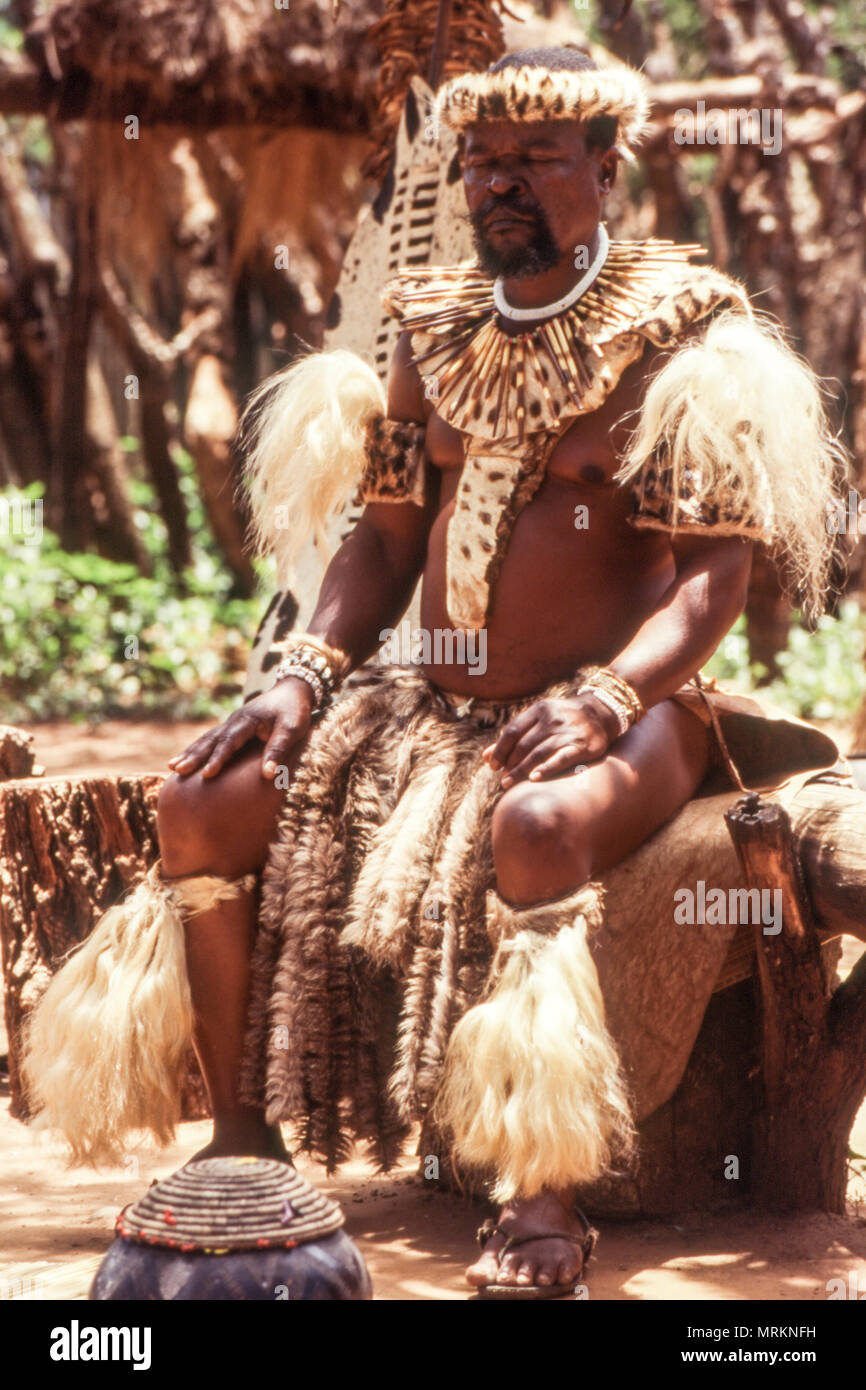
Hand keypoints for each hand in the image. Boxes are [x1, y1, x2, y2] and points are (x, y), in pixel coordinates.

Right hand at [168, 677, 314, 779]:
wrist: (292, 691)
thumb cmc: (294, 712)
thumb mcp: (292, 729)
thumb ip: (279, 749)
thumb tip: (267, 775)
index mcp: (248, 720)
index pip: (230, 741)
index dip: (218, 758)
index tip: (207, 774)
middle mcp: (235, 721)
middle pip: (211, 739)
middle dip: (194, 755)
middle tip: (177, 769)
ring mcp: (231, 723)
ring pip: (206, 739)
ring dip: (190, 752)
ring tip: (172, 766)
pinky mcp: (232, 728)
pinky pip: (210, 739)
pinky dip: (197, 749)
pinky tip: (185, 759)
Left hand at [481, 694, 619, 787]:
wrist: (601, 712)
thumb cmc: (562, 720)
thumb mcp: (538, 720)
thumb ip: (514, 737)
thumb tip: (485, 757)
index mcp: (539, 710)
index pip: (512, 731)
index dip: (500, 749)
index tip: (493, 766)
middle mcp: (553, 719)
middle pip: (524, 744)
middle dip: (510, 763)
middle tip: (502, 779)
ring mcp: (568, 732)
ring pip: (539, 752)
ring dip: (522, 770)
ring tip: (509, 783)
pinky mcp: (583, 745)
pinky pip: (561, 758)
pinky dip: (547, 768)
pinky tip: (534, 779)